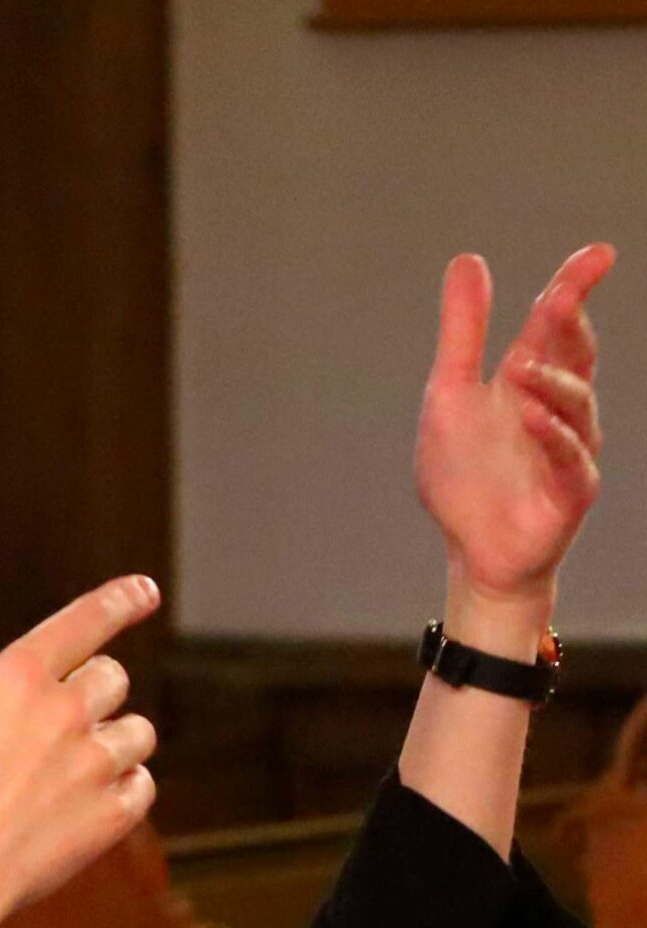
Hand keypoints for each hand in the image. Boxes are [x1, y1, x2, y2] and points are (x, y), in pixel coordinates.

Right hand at [0, 576, 161, 927]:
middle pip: (112, 678)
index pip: (85, 621)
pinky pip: (141, 785)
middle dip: (92, 692)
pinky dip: (123, 788)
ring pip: (137, 733)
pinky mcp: (111, 817)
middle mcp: (65, 711)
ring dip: (114, 741)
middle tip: (58, 724)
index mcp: (16, 676)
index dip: (120, 600)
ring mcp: (93, 765)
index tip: (145, 590)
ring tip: (72, 770)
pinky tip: (86, 804)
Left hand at [415, 244, 614, 610]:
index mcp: (527, 381)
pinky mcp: (569, 492)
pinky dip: (552, 437)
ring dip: (553, 384)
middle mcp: (556, 409)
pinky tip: (531, 417)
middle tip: (564, 295)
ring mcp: (568, 449)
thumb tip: (468, 260)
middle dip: (572, 325)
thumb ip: (463, 332)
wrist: (473, 551)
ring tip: (522, 368)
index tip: (598, 254)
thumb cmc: (466, 476)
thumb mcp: (450, 394)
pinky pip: (570, 460)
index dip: (575, 289)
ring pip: (574, 407)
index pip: (556, 326)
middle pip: (574, 357)